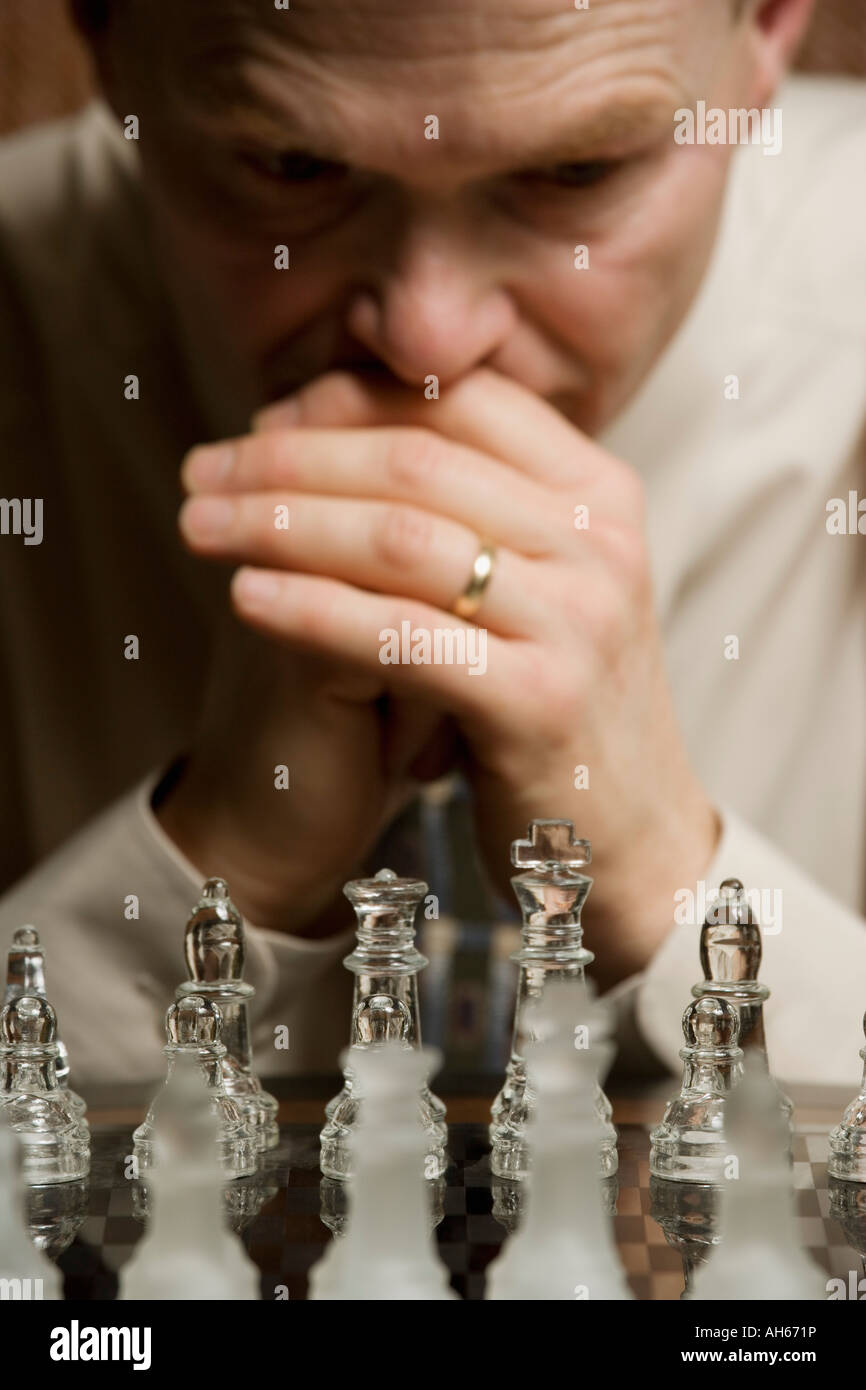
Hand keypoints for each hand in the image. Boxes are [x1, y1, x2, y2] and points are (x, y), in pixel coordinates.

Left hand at [179, 368, 719, 983]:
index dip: (346, 400)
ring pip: (400, 540)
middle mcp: (601, 543)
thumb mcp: (540, 583)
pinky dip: (312, 610)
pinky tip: (246, 599)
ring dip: (281, 525)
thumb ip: (472, 507)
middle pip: (416, 462)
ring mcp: (578, 622)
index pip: (459, 401)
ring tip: (199, 526)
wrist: (630, 836)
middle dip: (290, 459)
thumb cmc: (555, 700)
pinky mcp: (540, 702)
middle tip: (202, 473)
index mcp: (599, 494)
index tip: (262, 422)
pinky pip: (401, 637)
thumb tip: (336, 427)